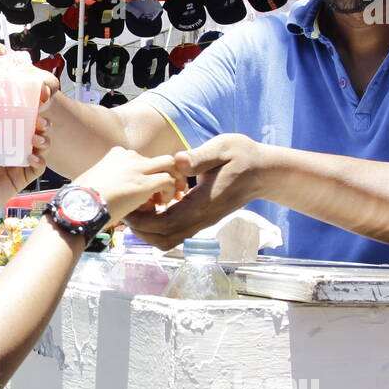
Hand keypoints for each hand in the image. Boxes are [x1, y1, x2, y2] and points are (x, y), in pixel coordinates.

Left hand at [0, 118, 50, 225]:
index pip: (13, 118)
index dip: (23, 109)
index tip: (28, 103)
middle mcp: (10, 146)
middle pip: (32, 130)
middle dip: (40, 123)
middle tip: (39, 121)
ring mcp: (18, 161)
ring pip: (39, 146)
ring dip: (43, 140)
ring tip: (37, 139)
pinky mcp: (22, 177)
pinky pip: (37, 167)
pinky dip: (40, 161)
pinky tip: (32, 158)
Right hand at [71, 146, 185, 222]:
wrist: (79, 206)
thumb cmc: (81, 199)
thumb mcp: (94, 180)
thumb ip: (107, 179)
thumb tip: (106, 190)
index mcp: (117, 154)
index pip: (142, 158)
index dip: (149, 172)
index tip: (148, 188)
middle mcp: (129, 156)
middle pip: (159, 158)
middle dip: (168, 172)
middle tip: (168, 190)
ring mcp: (138, 169)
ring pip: (170, 164)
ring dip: (173, 179)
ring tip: (169, 196)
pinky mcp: (144, 183)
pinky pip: (168, 181)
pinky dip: (169, 192)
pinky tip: (161, 204)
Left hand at [123, 133, 267, 248]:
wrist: (263, 172)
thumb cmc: (243, 157)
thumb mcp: (222, 148)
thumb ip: (200, 157)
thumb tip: (178, 161)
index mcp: (202, 204)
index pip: (166, 223)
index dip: (143, 220)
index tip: (127, 208)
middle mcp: (201, 219)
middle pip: (163, 239)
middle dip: (140, 230)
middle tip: (125, 209)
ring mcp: (201, 222)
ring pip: (168, 240)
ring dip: (148, 231)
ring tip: (137, 209)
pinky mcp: (200, 220)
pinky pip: (174, 232)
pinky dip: (158, 226)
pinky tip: (153, 204)